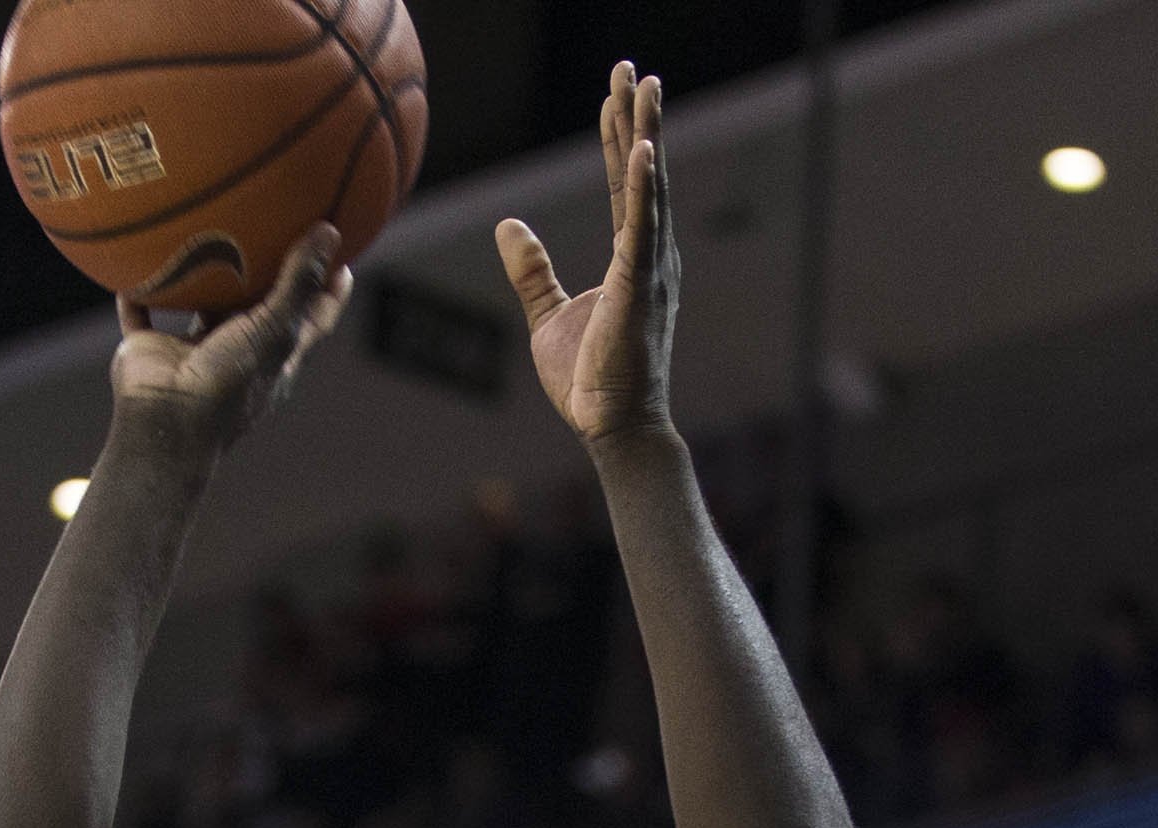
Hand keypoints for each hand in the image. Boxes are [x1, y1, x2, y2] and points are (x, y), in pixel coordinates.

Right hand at [109, 227, 351, 450]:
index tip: (341, 255)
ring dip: (201, 276)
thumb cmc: (227, 383)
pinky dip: (139, 292)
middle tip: (272, 224)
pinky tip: (137, 262)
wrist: (164, 425)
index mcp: (272, 358)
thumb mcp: (272, 331)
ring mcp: (193, 353)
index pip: (311, 320)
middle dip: (264, 272)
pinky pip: (142, 312)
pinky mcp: (153, 350)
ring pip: (200, 306)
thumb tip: (331, 231)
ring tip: (208, 229)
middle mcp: (236, 353)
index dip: (329, 291)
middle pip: (255, 307)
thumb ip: (298, 283)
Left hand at [497, 62, 678, 444]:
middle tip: (632, 68)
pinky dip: (641, 187)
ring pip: (648, 188)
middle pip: (640, 173)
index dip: (617, 140)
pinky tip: (642, 148)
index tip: (615, 97)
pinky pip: (641, 228)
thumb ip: (532, 270)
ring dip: (645, 135)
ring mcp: (649, 270)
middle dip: (637, 118)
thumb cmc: (589, 382)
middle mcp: (649, 257)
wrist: (611, 429)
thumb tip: (507, 225)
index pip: (621, 186)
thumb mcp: (547, 315)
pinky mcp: (639, 288)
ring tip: (644, 87)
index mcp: (631, 261)